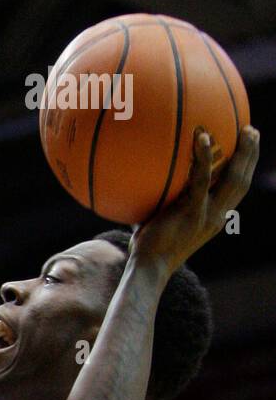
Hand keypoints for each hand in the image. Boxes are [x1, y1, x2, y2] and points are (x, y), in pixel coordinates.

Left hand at [130, 125, 259, 278]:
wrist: (148, 270)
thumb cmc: (149, 249)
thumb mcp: (163, 222)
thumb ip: (165, 203)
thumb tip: (146, 182)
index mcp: (214, 219)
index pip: (237, 190)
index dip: (246, 168)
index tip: (248, 147)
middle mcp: (216, 216)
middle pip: (242, 181)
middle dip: (251, 155)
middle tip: (251, 130)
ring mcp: (206, 215)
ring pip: (233, 178)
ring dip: (242, 152)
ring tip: (244, 130)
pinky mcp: (192, 212)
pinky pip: (201, 180)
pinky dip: (204, 158)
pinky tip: (202, 137)